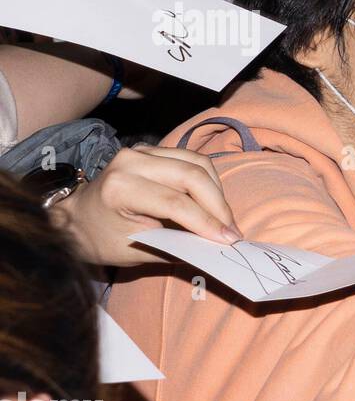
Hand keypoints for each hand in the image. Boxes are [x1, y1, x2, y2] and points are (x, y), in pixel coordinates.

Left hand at [50, 145, 240, 266]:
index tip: (229, 241)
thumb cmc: (101, 239)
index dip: (206, 223)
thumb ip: (175, 246)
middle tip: (232, 231)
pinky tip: (212, 202)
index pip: (175, 203)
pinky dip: (208, 181)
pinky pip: (192, 159)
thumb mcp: (136, 250)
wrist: (76, 219)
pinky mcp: (152, 150)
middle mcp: (130, 161)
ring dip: (217, 191)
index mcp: (120, 187)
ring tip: (224, 218)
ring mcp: (142, 151)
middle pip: (191, 176)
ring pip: (197, 163)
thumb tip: (213, 248)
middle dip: (218, 205)